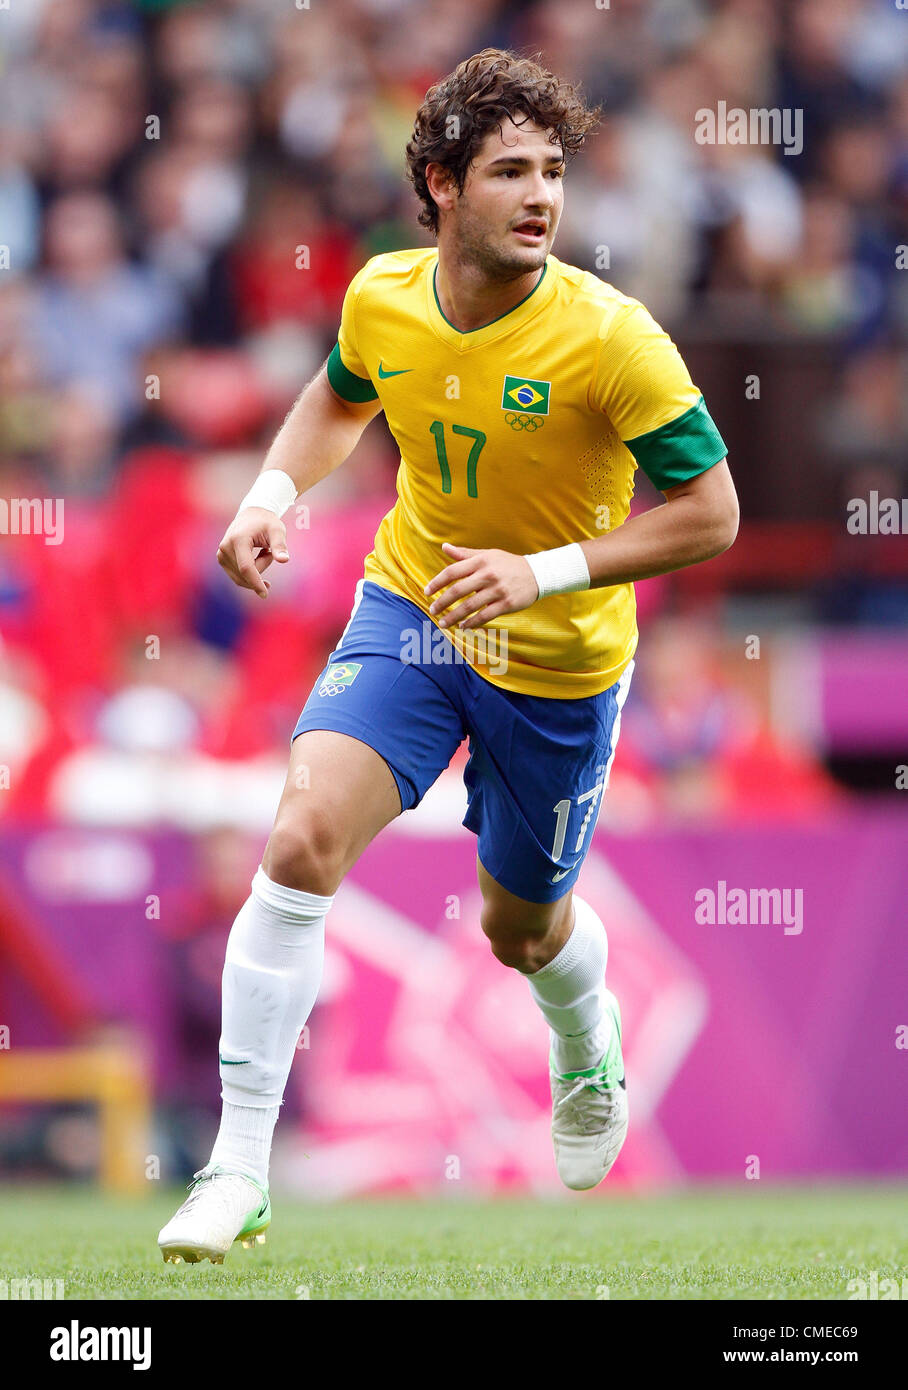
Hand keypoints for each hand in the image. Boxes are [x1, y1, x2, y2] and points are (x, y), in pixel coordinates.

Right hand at [216, 508, 289, 597]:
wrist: (252, 514)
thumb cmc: (267, 522)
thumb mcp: (277, 530)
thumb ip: (280, 545)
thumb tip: (284, 560)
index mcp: (238, 539)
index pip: (246, 567)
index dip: (255, 582)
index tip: (265, 594)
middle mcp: (225, 547)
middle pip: (246, 572)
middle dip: (262, 567)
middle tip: (269, 551)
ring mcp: (221, 554)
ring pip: (242, 576)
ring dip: (257, 569)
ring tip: (262, 552)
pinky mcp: (221, 559)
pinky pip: (238, 575)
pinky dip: (250, 571)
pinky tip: (257, 558)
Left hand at [424, 543, 538, 629]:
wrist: (538, 574)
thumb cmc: (508, 564)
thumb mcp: (488, 555)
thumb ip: (465, 554)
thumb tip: (445, 547)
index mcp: (480, 561)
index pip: (452, 572)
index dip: (437, 583)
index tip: (427, 592)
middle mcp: (488, 575)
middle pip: (457, 591)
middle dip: (442, 603)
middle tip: (432, 611)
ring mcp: (497, 590)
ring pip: (469, 606)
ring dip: (453, 617)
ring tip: (443, 623)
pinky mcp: (506, 604)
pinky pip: (485, 616)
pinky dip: (472, 623)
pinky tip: (463, 626)